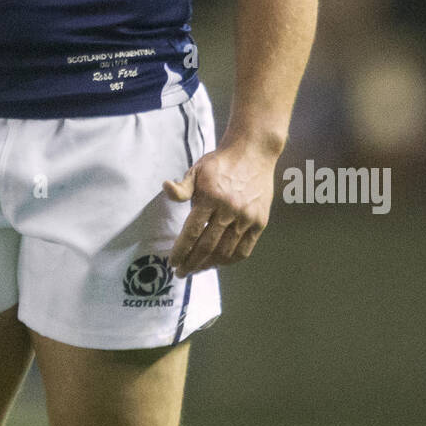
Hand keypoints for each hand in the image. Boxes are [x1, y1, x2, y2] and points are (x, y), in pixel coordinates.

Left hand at [163, 141, 276, 276]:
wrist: (253, 152)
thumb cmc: (221, 162)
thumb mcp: (197, 170)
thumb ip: (183, 187)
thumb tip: (165, 188)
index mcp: (210, 197)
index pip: (192, 232)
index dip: (181, 250)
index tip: (172, 262)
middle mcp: (229, 210)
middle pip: (207, 246)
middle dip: (191, 263)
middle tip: (181, 273)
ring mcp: (246, 217)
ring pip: (225, 251)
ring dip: (209, 264)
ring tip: (197, 269)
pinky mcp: (259, 221)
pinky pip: (244, 249)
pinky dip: (230, 260)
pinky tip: (219, 262)